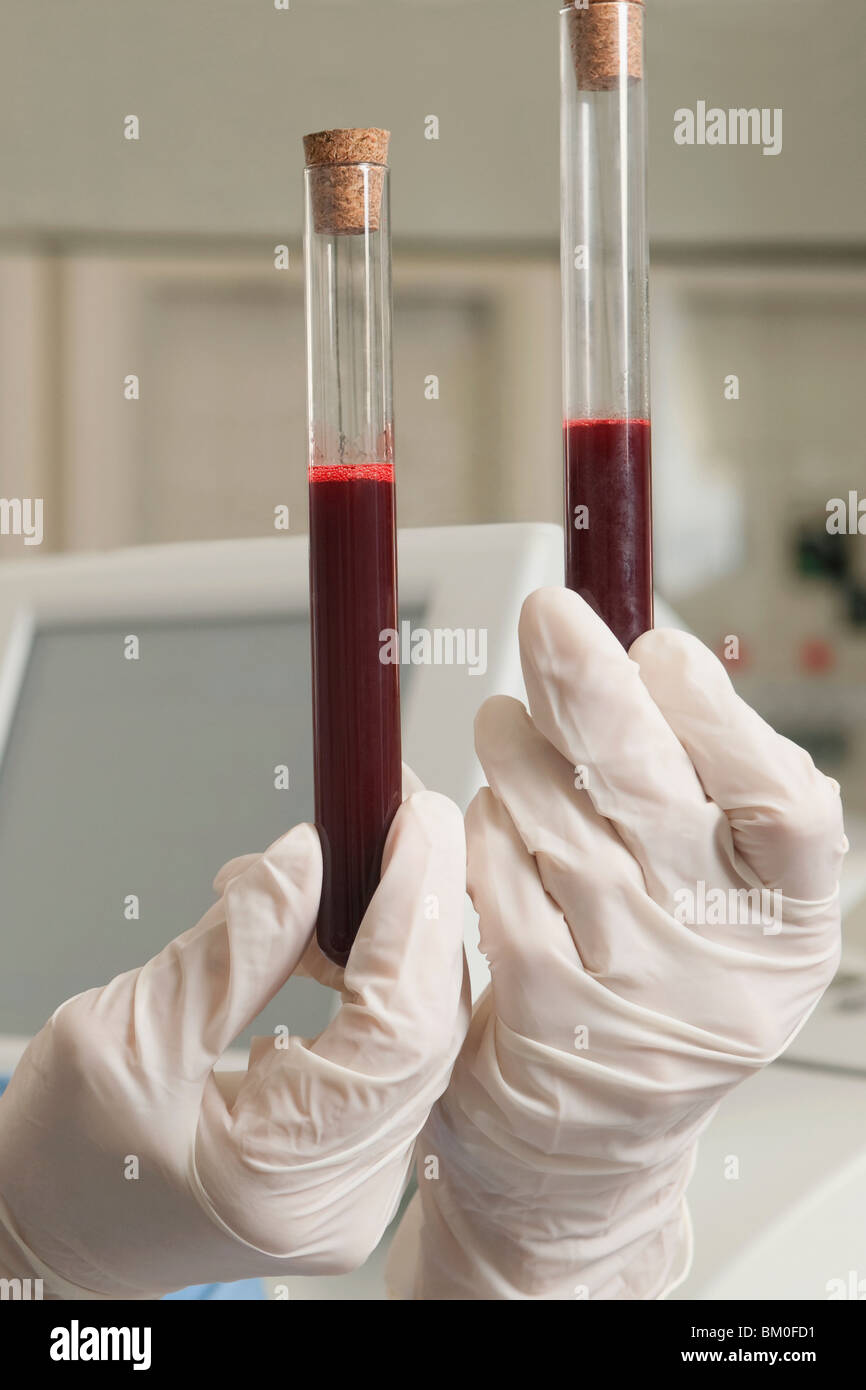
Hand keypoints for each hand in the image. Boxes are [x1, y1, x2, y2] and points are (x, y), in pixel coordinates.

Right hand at [0, 790, 468, 1297]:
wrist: (52, 1231)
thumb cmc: (63, 1162)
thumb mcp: (125, 1036)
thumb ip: (232, 946)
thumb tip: (309, 857)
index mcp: (282, 1180)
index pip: (398, 1030)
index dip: (417, 914)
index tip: (414, 822)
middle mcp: (343, 1196)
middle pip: (426, 1028)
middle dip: (422, 909)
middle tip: (404, 816)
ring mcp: (357, 1182)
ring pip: (419, 1032)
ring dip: (397, 935)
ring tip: (346, 864)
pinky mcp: (354, 1155)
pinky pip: (393, 1047)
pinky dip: (376, 972)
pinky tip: (335, 926)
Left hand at [389, 589, 844, 1300]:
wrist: (586, 1147)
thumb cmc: (647, 990)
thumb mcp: (712, 900)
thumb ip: (699, 796)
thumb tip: (644, 663)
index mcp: (787, 918)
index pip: (782, 803)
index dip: (718, 714)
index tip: (659, 652)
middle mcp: (723, 961)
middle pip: (654, 795)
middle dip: (589, 685)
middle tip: (548, 616)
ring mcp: (635, 992)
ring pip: (558, 824)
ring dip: (517, 754)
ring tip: (505, 729)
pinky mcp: (545, 1010)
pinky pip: (497, 879)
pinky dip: (479, 832)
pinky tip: (481, 822)